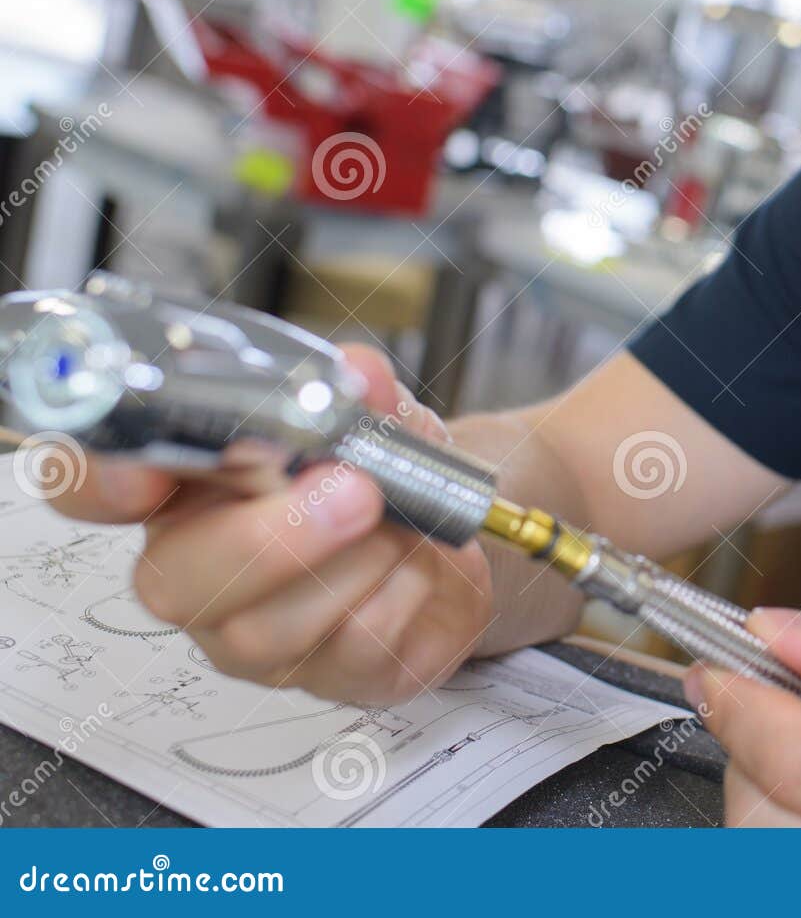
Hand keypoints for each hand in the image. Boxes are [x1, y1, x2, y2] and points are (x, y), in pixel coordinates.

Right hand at [43, 345, 493, 704]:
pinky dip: (403, 592)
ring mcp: (257, 636)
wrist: (455, 532)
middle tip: (354, 492)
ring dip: (354, 564)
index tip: (145, 478)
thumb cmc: (385, 472)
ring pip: (265, 628)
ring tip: (405, 523)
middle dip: (267, 538)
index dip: (98, 485)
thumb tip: (358, 377)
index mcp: (186, 488)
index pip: (93, 487)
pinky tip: (422, 563)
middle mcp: (202, 567)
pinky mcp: (335, 674)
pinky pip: (353, 649)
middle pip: (172, 581)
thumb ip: (356, 389)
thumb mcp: (375, 411)